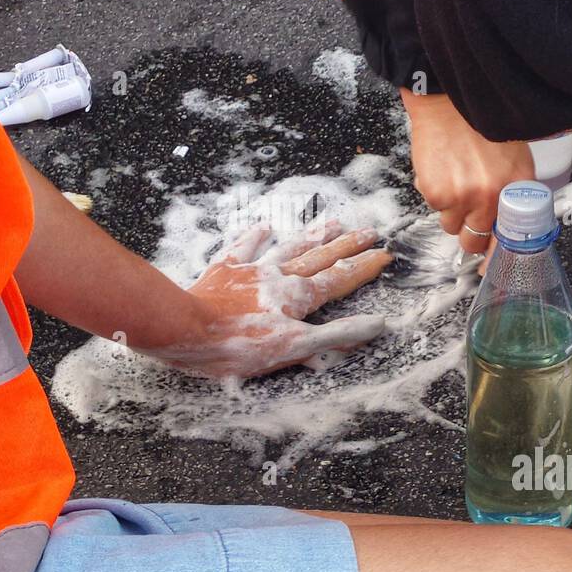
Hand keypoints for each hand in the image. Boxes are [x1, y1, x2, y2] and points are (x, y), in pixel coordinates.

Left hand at [154, 221, 391, 378]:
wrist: (186, 328)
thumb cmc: (238, 346)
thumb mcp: (293, 349)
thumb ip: (336, 336)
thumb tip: (377, 325)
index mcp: (298, 299)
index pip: (339, 281)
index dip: (363, 268)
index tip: (384, 254)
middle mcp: (279, 278)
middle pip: (320, 259)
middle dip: (346, 246)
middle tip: (369, 230)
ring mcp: (252, 270)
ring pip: (289, 249)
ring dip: (312, 236)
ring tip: (333, 222)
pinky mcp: (224, 270)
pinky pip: (242, 248)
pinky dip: (253, 237)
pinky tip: (262, 225)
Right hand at [401, 89, 534, 253]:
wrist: (449, 99)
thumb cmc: (479, 122)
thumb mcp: (513, 155)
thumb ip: (512, 189)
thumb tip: (505, 220)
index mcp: (518, 186)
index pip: (511, 237)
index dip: (498, 254)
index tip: (490, 264)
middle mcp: (493, 196)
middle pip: (476, 240)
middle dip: (470, 232)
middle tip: (466, 211)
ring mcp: (464, 197)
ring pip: (451, 226)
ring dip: (451, 211)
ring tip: (453, 180)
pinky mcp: (438, 194)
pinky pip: (435, 208)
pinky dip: (435, 194)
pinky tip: (441, 170)